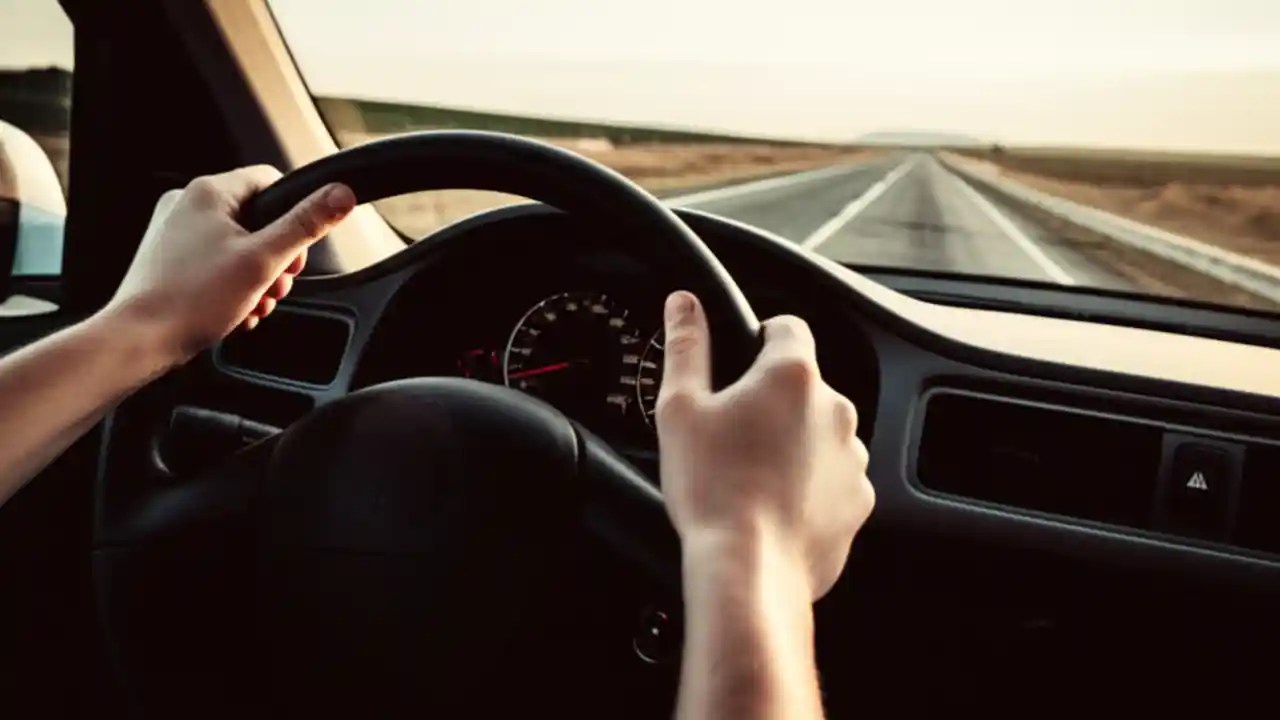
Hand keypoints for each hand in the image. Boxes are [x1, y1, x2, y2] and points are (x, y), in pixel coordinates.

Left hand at [105, 165, 354, 365]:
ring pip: (238, 246)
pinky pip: (216, 263)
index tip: (296, 252)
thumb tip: (341, 194)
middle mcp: (187, 205)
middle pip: (257, 219)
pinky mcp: (169, 259)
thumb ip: (305, 225)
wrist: (139, 339)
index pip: (271, 182)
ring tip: (253, 303)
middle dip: (275, 259)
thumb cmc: (191, 299)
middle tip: (275, 285)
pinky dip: (232, 286)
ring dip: (257, 278)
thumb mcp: (263, 260)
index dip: (295, 218)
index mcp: (209, 192)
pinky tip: (235, 310)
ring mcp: (174, 232)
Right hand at [656, 291, 872, 599]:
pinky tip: (773, 504)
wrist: (749, 570)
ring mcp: (852, 457)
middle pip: (803, 385)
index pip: (788, 327)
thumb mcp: (680, 409)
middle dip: (771, 401)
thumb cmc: (713, 490)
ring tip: (750, 474)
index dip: (760, 338)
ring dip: (793, 443)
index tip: (740, 363)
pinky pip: (832, 479)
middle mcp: (835, 410)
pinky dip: (809, 486)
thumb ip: (685, 346)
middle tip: (731, 432)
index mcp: (792, 376)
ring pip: (819, 433)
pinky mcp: (859, 501)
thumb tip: (685, 304)